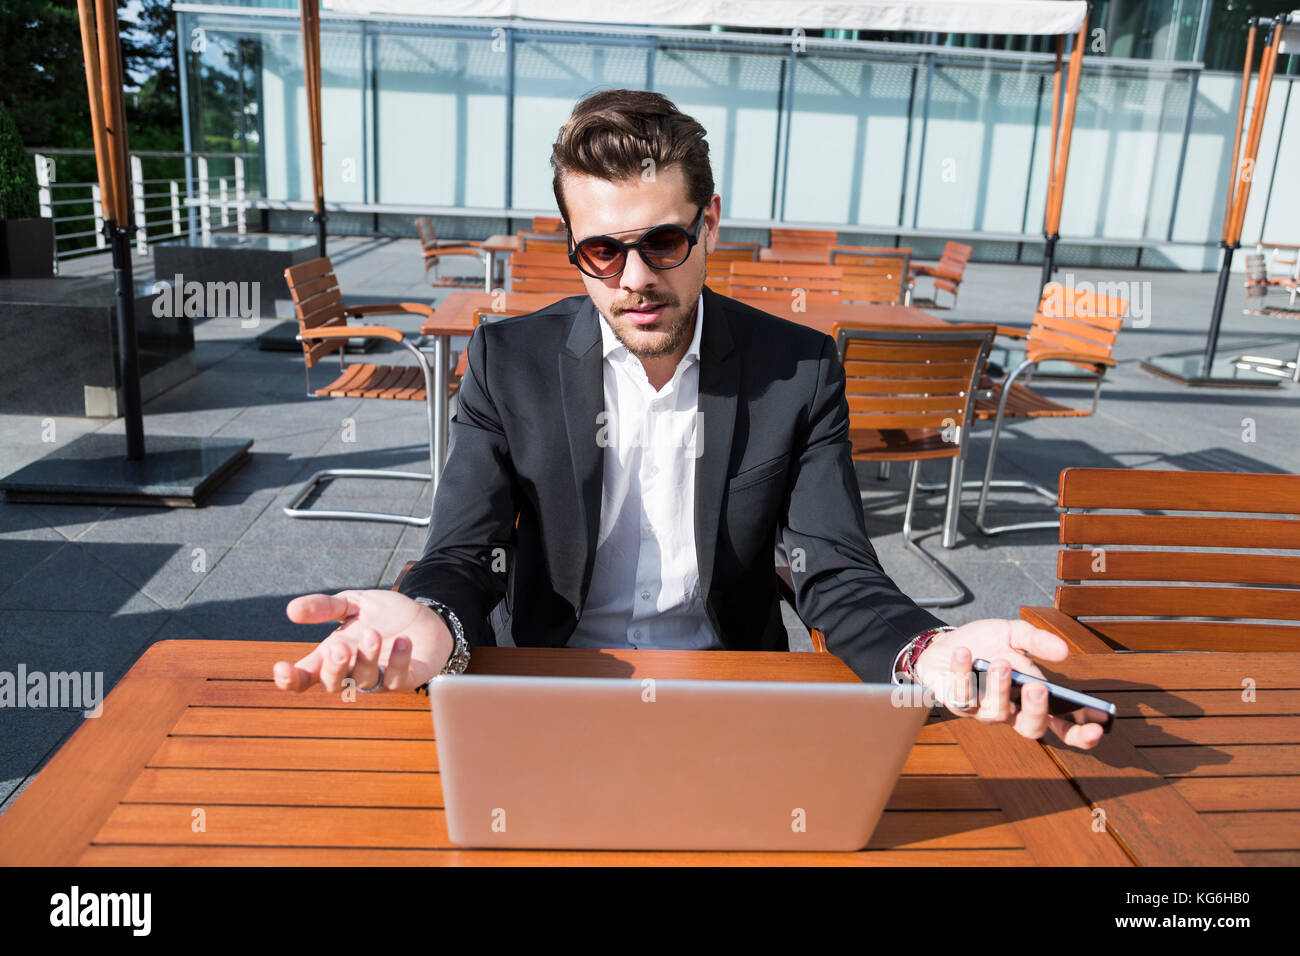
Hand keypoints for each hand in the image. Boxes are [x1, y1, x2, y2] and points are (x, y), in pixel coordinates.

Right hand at [274, 589, 452, 692]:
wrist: (425, 617)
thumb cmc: (384, 615)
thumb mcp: (352, 604)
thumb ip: (324, 607)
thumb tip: (291, 610)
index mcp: (332, 657)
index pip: (305, 676)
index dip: (291, 678)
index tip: (282, 668)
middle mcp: (351, 673)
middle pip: (332, 684)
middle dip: (333, 667)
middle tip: (337, 646)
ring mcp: (378, 679)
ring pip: (364, 682)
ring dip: (366, 658)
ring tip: (371, 633)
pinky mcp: (405, 680)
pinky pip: (397, 679)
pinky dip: (398, 660)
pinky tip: (403, 640)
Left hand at [912, 619, 1104, 750]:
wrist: (945, 642)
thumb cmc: (984, 644)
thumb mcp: (1014, 633)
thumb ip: (1038, 641)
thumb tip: (1064, 652)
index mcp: (1032, 700)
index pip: (1063, 727)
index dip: (1081, 734)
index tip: (1099, 729)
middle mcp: (1010, 712)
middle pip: (1032, 729)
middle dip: (1036, 710)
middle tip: (1037, 687)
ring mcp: (982, 712)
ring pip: (996, 713)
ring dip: (1000, 688)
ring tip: (1000, 662)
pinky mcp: (955, 704)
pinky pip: (961, 695)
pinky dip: (964, 672)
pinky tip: (965, 653)